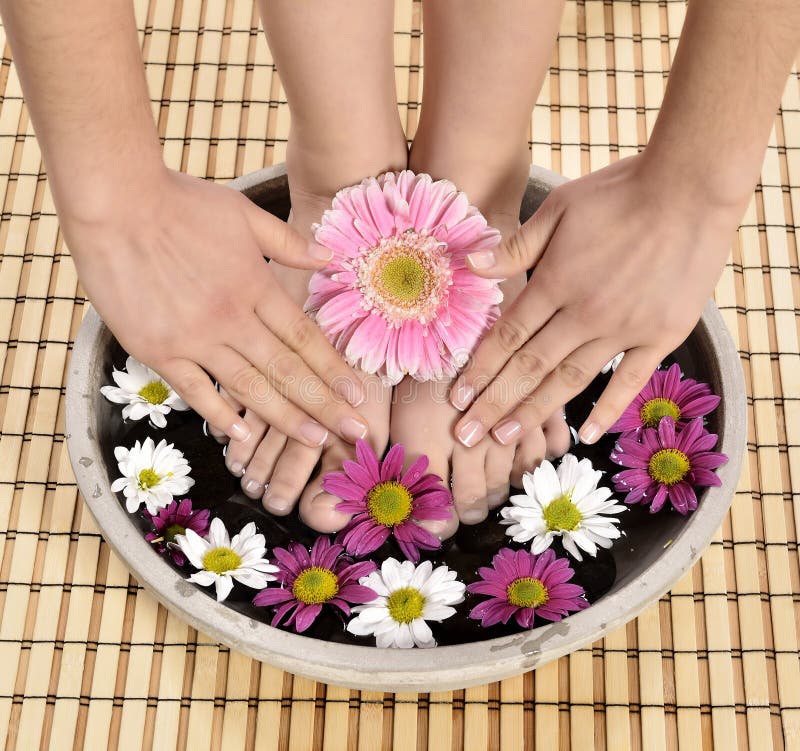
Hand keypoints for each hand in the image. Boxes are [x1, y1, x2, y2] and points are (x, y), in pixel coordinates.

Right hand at [64, 168, 369, 445]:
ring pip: (249, 387)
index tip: (358, 396)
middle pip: (287, 369)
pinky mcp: (158, 349)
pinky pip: (195, 390)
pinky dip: (220, 414)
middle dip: (325, 404)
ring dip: (285, 418)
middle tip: (355, 433)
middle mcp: (232, 317)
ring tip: (315, 442)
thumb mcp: (243, 214)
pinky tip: (243, 435)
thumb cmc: (179, 203)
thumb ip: (288, 242)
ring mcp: (194, 337)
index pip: (304, 337)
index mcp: (255, 285)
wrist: (115, 203)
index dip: (334, 370)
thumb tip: (329, 257)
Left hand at [448, 154, 742, 445]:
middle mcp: (584, 314)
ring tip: (506, 439)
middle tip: (466, 437)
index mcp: (555, 283)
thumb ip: (515, 246)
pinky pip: (629, 381)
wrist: (691, 188)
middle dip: (494, 404)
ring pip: (569, 380)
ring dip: (535, 412)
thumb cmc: (620, 193)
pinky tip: (586, 435)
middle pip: (530, 367)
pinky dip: (608, 410)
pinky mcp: (661, 335)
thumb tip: (469, 266)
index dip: (479, 370)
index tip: (456, 399)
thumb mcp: (558, 207)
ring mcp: (624, 329)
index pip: (507, 337)